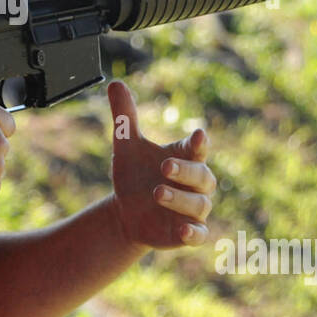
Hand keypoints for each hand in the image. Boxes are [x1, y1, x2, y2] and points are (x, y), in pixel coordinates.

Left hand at [105, 80, 215, 249]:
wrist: (125, 213)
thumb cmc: (134, 175)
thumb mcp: (126, 147)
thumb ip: (125, 117)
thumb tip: (115, 83)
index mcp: (184, 158)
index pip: (196, 148)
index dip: (198, 142)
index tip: (197, 135)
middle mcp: (194, 183)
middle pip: (202, 175)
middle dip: (186, 170)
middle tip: (164, 166)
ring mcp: (192, 209)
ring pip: (198, 204)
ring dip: (180, 198)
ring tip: (156, 192)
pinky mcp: (187, 233)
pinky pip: (199, 234)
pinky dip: (193, 233)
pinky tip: (182, 231)